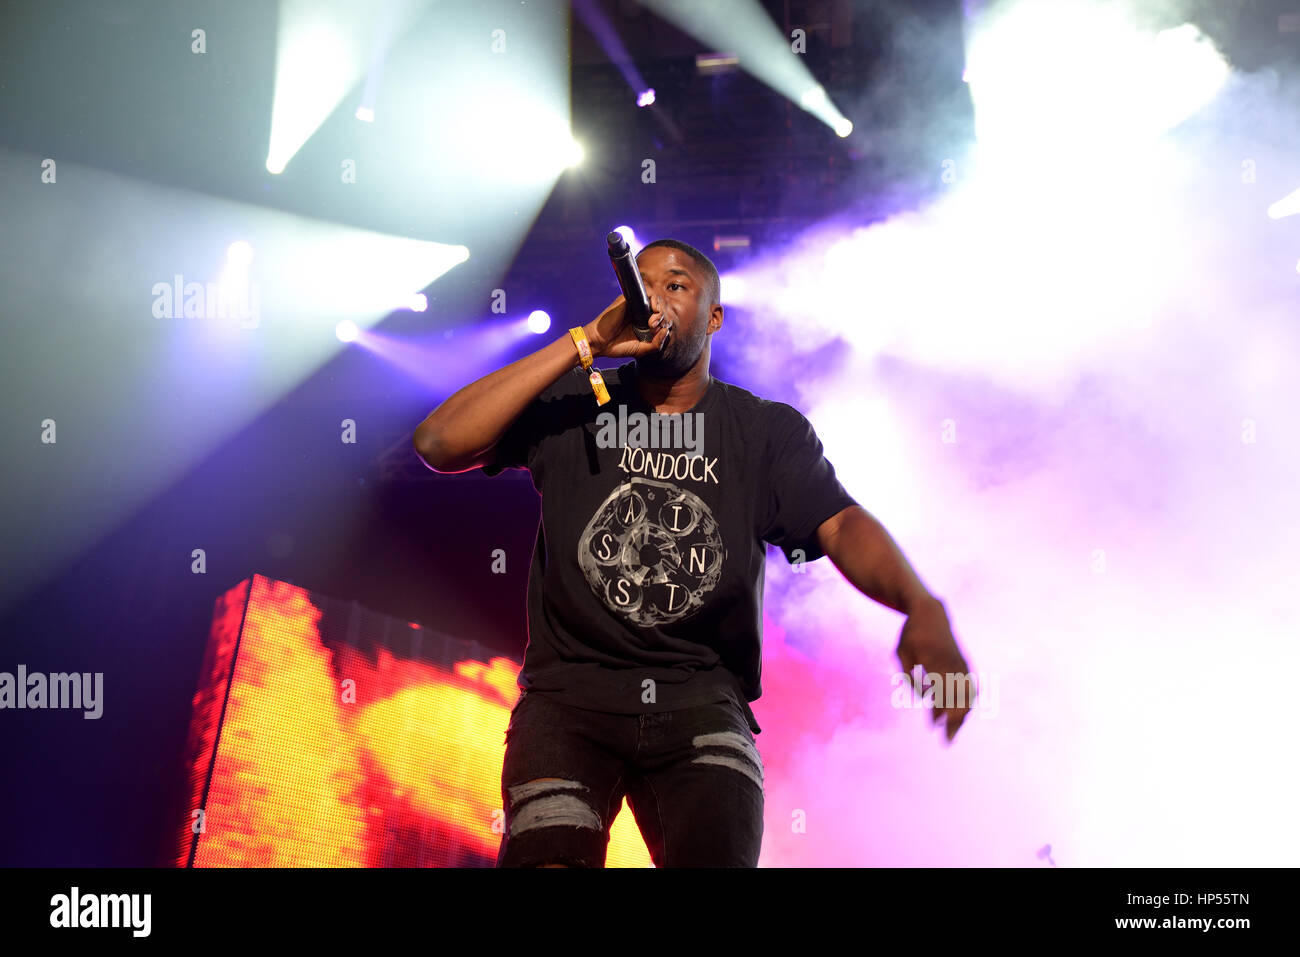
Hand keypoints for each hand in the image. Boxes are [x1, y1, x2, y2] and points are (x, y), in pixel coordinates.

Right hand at [583, 294, 671, 358]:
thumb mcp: (641, 350)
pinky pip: (647, 292)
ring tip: (652, 323)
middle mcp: (640, 313)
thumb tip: (666, 331)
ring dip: (659, 311)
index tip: (657, 333)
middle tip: (653, 328)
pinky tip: (652, 312)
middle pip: (661, 309)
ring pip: (656, 300)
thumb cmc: (616, 346)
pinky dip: (654, 300)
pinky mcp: (628, 299)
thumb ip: (656, 344)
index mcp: (643, 324)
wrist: (599, 343)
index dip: (664, 325)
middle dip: (662, 318)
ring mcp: (634, 305)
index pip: (661, 319)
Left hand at [895, 598, 974, 743]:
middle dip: (955, 722)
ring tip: (953, 732)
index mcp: (933, 660)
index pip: (940, 692)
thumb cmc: (911, 634)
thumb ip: (909, 677)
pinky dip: (967, 703)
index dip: (939, 712)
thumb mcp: (901, 652)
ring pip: (968, 695)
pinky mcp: (964, 663)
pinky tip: (961, 716)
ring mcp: (961, 663)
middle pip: (958, 697)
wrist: (931, 611)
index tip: (933, 727)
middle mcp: (951, 663)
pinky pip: (970, 687)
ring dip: (962, 715)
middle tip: (947, 741)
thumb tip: (925, 699)